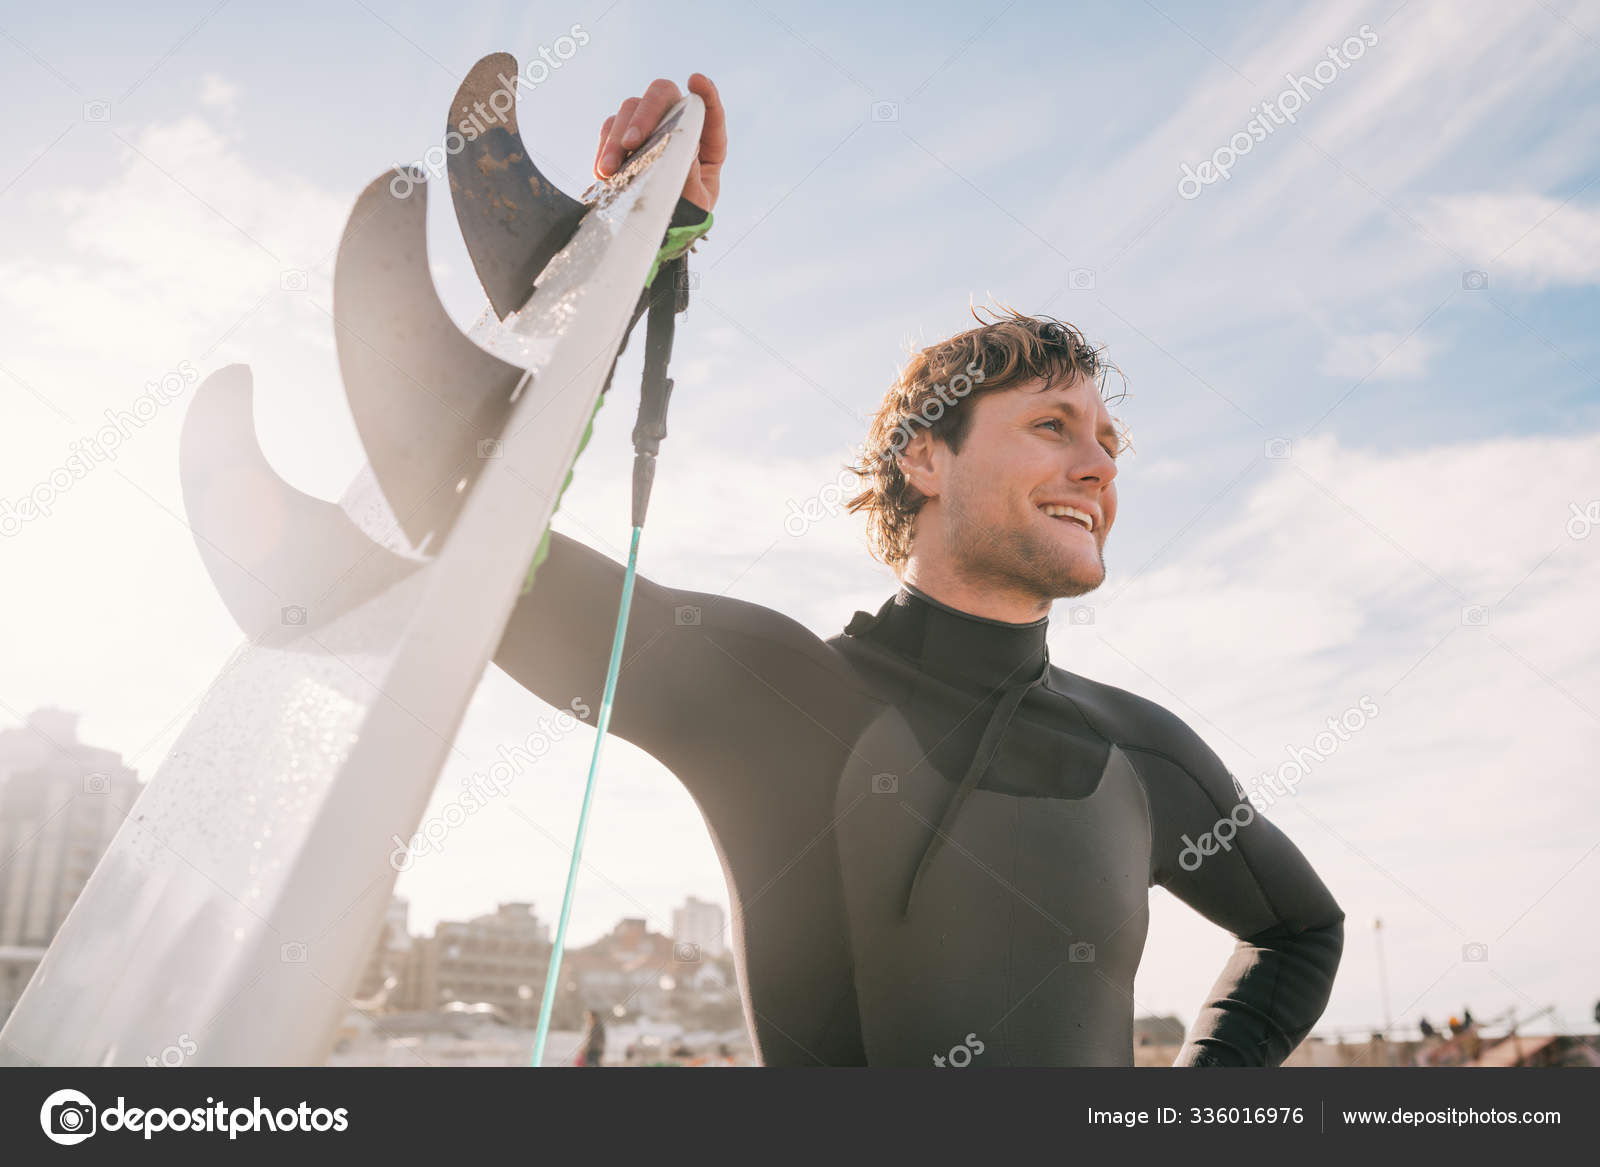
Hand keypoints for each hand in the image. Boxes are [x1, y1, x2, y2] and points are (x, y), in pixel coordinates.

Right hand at [594, 74, 725, 212]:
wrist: (658, 236)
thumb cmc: (686, 219)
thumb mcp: (697, 204)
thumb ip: (694, 178)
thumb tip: (686, 148)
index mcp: (708, 144)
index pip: (711, 112)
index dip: (707, 93)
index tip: (696, 80)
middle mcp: (678, 126)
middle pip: (662, 95)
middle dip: (645, 114)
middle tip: (632, 143)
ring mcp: (649, 129)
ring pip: (630, 108)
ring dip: (617, 137)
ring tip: (610, 170)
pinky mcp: (624, 139)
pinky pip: (610, 127)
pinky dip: (604, 146)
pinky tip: (603, 172)